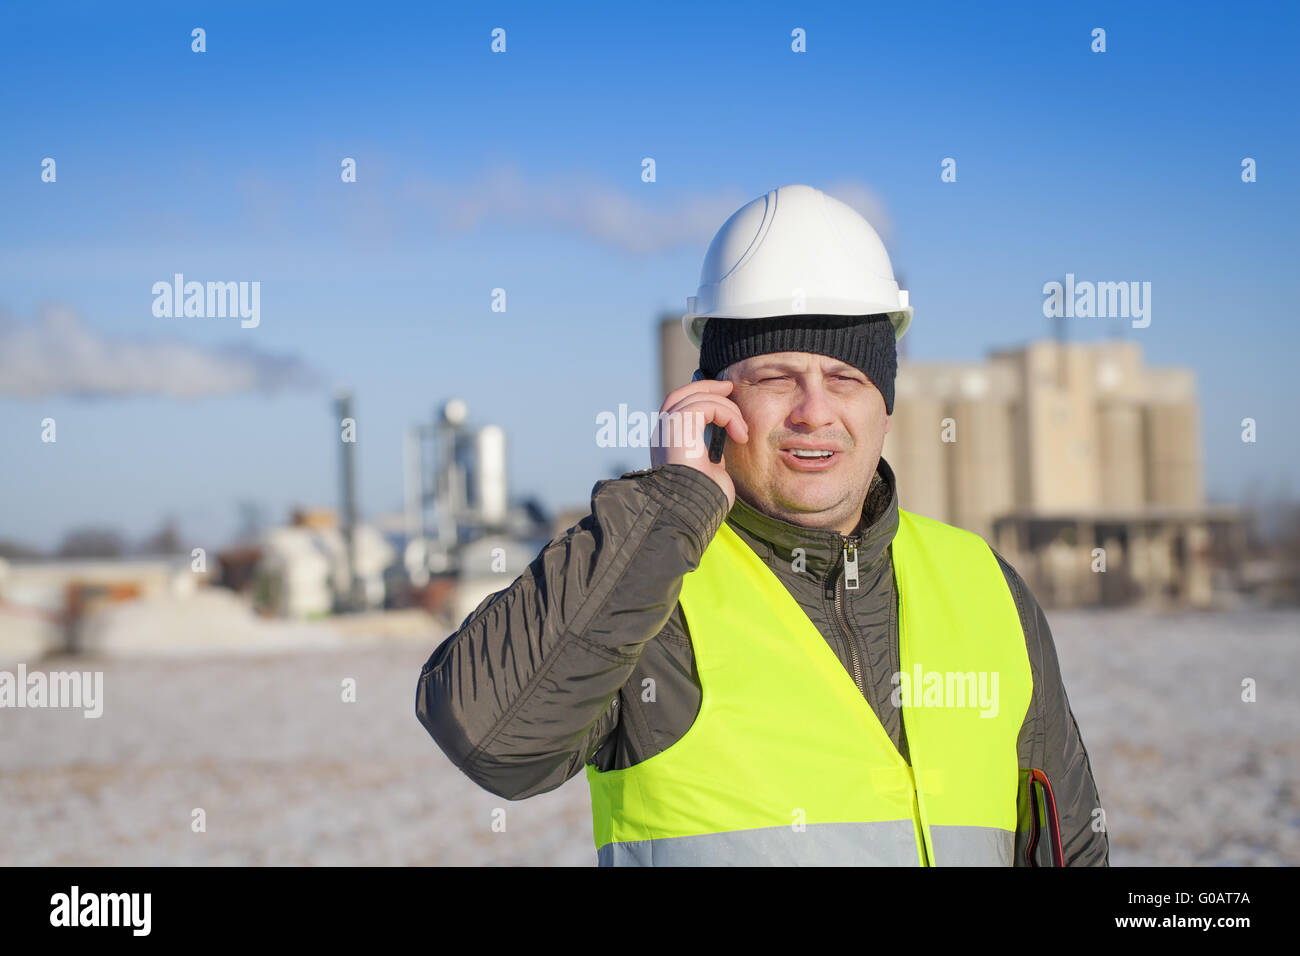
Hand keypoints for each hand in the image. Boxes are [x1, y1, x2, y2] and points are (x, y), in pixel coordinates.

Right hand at [650, 378, 748, 507]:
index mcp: (668, 445)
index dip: (700, 397)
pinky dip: (727, 414)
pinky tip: (739, 434)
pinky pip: (706, 405)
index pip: (678, 409)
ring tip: (741, 429)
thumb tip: (721, 451)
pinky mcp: (679, 427)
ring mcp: (668, 430)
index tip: (724, 397)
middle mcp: (663, 434)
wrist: (690, 512)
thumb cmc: (702, 503)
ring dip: (725, 407)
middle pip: (680, 395)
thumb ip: (712, 458)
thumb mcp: (710, 475)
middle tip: (729, 387)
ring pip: (695, 397)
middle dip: (706, 386)